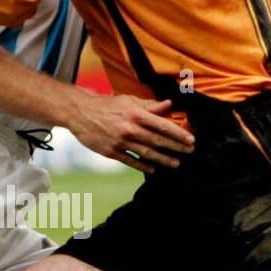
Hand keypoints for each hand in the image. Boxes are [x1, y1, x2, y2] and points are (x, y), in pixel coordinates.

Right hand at [67, 93, 194, 173]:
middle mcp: (129, 128)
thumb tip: (169, 104)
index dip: (178, 133)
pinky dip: (143, 165)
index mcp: (135, 113)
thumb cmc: (106, 105)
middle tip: (190, 152)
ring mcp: (120, 142)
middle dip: (176, 147)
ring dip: (163, 159)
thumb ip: (149, 105)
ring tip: (176, 164)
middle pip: (158, 141)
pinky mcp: (111, 152)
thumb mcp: (128, 101)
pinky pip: (131, 160)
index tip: (191, 139)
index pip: (162, 125)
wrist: (80, 113)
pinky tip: (153, 169)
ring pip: (147, 153)